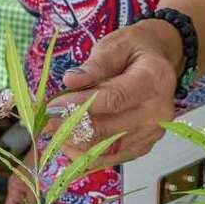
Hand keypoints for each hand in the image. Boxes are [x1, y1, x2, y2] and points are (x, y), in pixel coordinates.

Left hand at [44, 20, 185, 162]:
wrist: (157, 63)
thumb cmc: (133, 51)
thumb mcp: (115, 46)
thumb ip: (95, 64)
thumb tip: (70, 80)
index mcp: (154, 80)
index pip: (113, 99)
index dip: (80, 105)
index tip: (53, 106)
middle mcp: (158, 111)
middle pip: (109, 128)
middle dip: (72, 126)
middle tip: (46, 122)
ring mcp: (152, 132)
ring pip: (107, 148)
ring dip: (76, 142)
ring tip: (55, 131)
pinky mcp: (143, 146)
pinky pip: (111, 158)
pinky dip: (87, 153)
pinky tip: (69, 142)